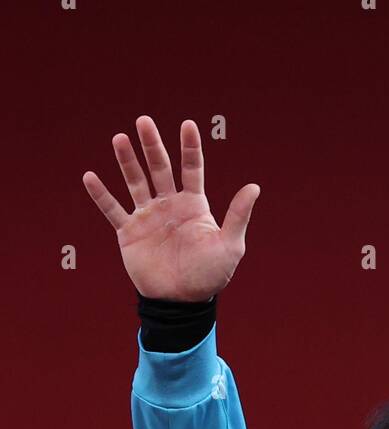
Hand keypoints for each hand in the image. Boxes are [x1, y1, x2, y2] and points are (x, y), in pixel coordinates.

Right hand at [82, 116, 259, 301]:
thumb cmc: (210, 276)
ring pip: (135, 182)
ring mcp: (148, 217)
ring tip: (119, 139)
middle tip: (144, 121)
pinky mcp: (129, 232)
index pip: (192, 169)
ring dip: (127, 161)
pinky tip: (89, 176)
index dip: (190, 147)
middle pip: (160, 168)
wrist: (182, 303)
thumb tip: (254, 187)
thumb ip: (238, 216)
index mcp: (194, 205)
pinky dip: (101, 195)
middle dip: (152, 145)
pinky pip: (113, 210)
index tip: (188, 125)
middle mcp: (169, 205)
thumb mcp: (230, 246)